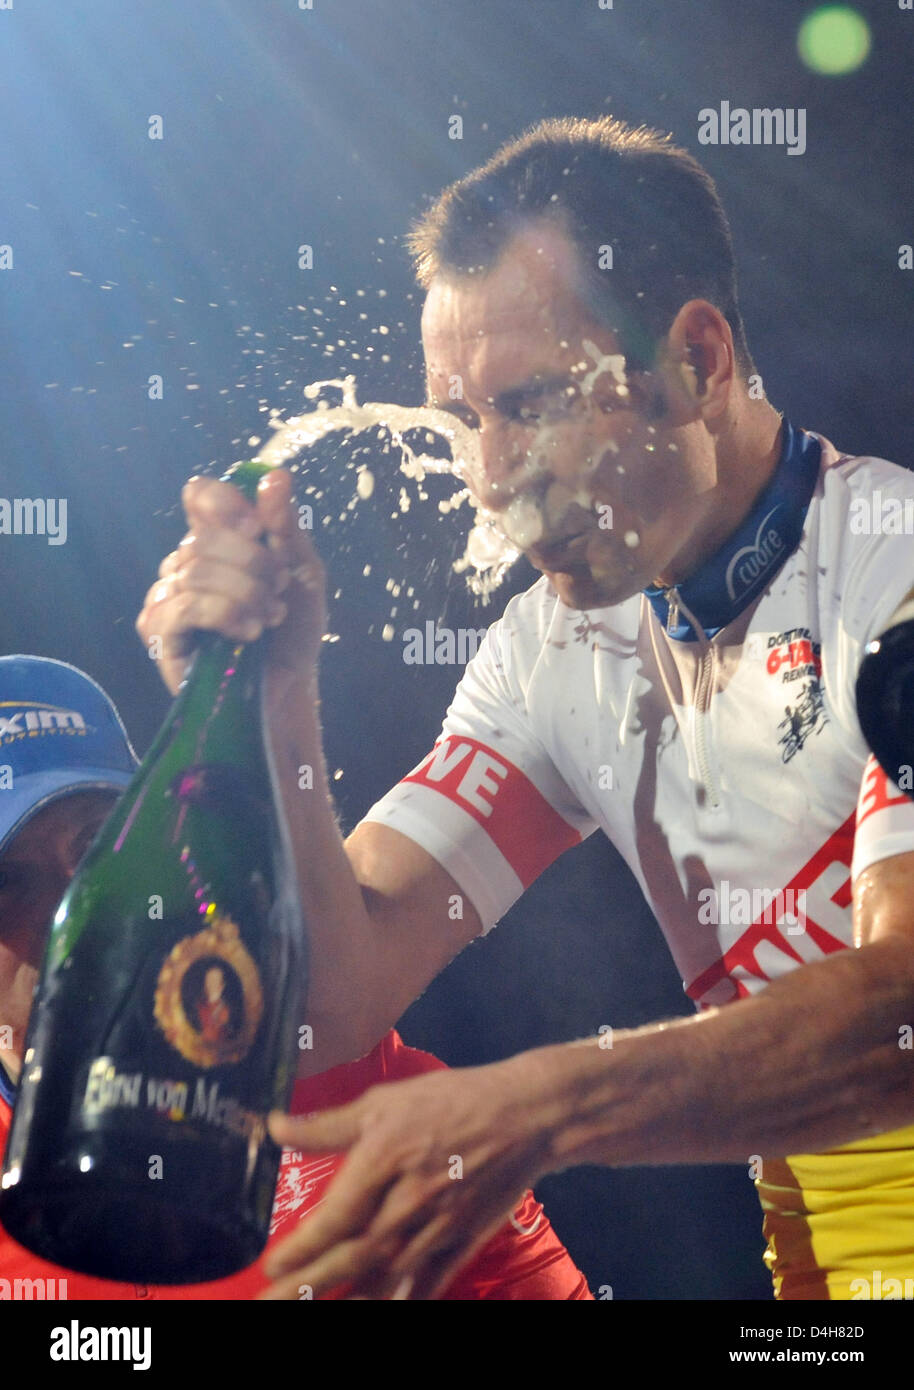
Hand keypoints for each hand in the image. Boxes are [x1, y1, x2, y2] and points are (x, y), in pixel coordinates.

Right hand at [136, 469, 325, 696]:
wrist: (288, 688)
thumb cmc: (292, 633)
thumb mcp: (302, 573)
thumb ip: (286, 526)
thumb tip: (275, 476)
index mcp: (217, 541)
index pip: (200, 496)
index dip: (226, 504)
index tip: (258, 529)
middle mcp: (185, 563)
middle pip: (203, 535)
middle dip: (253, 563)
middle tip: (279, 591)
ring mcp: (166, 596)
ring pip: (196, 571)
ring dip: (246, 594)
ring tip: (269, 619)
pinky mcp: (158, 632)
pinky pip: (184, 606)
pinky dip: (224, 615)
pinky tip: (247, 634)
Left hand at [260, 1061, 552, 1300]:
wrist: (525, 1116)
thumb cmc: (452, 1100)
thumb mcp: (386, 1101)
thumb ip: (330, 1125)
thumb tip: (275, 1127)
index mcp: (385, 1161)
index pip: (335, 1217)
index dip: (301, 1248)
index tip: (271, 1266)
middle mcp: (408, 1202)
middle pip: (351, 1257)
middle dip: (307, 1287)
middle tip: (270, 1304)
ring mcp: (437, 1228)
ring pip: (385, 1278)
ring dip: (349, 1301)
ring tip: (314, 1316)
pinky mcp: (461, 1242)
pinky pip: (427, 1283)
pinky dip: (404, 1299)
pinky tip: (382, 1308)